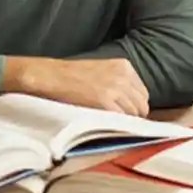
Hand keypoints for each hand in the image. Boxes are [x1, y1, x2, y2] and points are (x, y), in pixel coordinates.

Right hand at [2, 57, 149, 116]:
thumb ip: (119, 82)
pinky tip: (107, 126)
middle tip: (121, 125)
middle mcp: (124, 76)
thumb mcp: (102, 71)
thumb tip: (131, 103)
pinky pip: (121, 118)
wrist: (49, 75)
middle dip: (133, 116)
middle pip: (141, 104)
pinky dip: (117, 125)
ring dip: (126, 122)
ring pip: (134, 113)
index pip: (143, 93)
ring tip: (112, 126)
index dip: (136, 106)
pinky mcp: (105, 100)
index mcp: (125, 66)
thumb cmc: (71, 76)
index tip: (128, 114)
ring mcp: (116, 88)